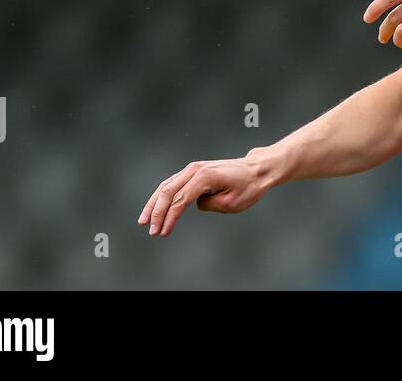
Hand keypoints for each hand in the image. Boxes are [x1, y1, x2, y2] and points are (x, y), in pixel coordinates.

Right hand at [139, 150, 275, 236]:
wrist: (257, 169)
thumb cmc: (248, 187)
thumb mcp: (231, 203)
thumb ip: (208, 205)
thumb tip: (194, 204)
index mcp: (204, 177)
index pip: (179, 200)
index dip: (169, 218)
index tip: (163, 233)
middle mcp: (195, 170)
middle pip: (167, 191)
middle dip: (156, 212)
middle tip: (151, 231)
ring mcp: (194, 168)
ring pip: (166, 186)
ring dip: (154, 204)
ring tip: (144, 221)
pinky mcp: (195, 171)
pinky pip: (173, 183)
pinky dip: (162, 196)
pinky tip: (155, 208)